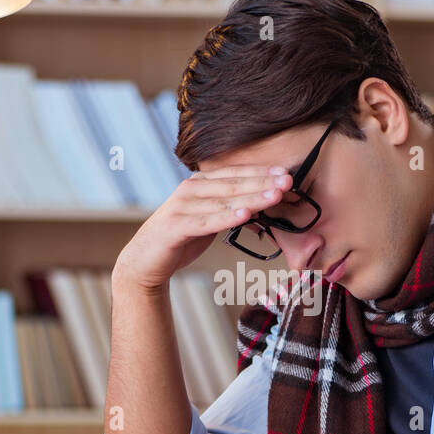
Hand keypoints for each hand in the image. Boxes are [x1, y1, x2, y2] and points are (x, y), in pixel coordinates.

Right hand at [112, 164, 297, 292]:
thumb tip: (262, 204)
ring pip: (223, 201)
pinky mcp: (176, 226)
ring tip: (275, 195)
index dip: (261, 172)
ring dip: (251, 197)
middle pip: (233, 184)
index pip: (235, 174)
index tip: (286, 172)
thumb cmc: (181, 238)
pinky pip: (206, 221)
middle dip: (262, 182)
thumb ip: (230, 209)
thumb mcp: (209, 219)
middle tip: (288, 181)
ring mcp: (182, 206)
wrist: (145, 260)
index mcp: (199, 184)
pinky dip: (226, 217)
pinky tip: (244, 214)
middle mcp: (190, 190)